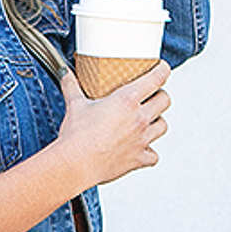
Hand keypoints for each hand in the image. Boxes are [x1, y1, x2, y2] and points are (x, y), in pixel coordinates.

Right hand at [54, 61, 170, 187]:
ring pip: (163, 126)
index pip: (156, 79)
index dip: (162, 71)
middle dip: (160, 96)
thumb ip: (72, 85)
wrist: (77, 163)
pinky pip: (154, 155)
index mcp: (127, 100)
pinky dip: (150, 152)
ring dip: (157, 121)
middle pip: (165, 101)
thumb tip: (66, 73)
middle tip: (153, 95)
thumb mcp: (75, 104)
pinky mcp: (139, 158)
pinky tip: (142, 149)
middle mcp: (139, 119)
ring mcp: (142, 139)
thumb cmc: (77, 135)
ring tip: (148, 120)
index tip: (163, 68)